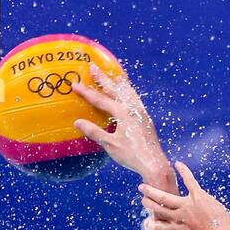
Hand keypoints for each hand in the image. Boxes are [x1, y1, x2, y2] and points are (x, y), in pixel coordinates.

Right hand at [73, 64, 173, 186]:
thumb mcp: (110, 145)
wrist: (154, 162)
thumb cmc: (131, 155)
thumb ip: (94, 132)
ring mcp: (140, 112)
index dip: (87, 92)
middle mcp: (133, 108)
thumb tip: (78, 122)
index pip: (101, 99)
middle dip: (103, 78)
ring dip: (118, 82)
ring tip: (113, 75)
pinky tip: (125, 94)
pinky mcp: (144, 117)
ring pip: (127, 91)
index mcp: (123, 113)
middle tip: (93, 66)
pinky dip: (126, 91)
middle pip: (115, 89)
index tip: (75, 84)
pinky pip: (133, 98)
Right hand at [140, 162, 229, 229]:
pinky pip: (189, 181)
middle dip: (148, 204)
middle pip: (156, 209)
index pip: (155, 226)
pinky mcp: (198, 196)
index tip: (146, 223)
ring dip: (153, 191)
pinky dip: (184, 171)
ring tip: (143, 187)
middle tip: (143, 200)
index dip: (148, 224)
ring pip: (164, 197)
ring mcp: (187, 205)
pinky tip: (178, 164)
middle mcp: (178, 217)